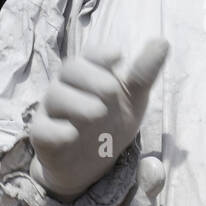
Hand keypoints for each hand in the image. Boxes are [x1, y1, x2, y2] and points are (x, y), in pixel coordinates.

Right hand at [28, 39, 168, 201]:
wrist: (90, 163)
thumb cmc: (110, 121)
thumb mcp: (132, 98)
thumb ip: (144, 73)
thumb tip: (163, 41)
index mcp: (88, 72)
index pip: (90, 54)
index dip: (101, 53)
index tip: (118, 56)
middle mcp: (66, 86)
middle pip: (70, 69)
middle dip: (92, 78)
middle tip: (112, 92)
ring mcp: (51, 111)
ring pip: (55, 96)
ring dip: (78, 103)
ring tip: (98, 113)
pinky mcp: (42, 136)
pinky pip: (42, 130)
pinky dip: (57, 131)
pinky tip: (72, 135)